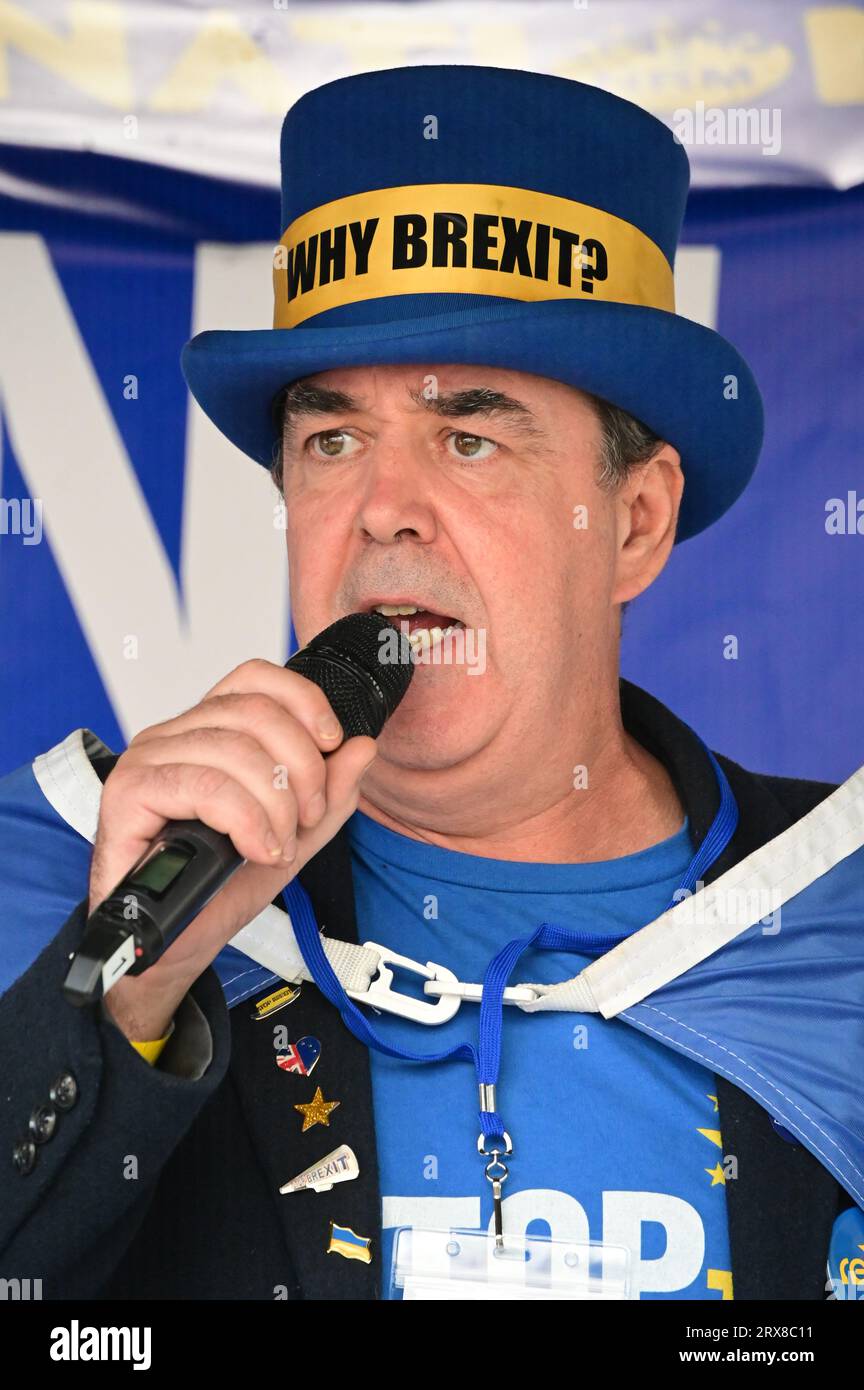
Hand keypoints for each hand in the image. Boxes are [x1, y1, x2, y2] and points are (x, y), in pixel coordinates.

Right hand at [91, 658, 375, 1040]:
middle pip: (255, 712)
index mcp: (208, 732)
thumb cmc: (220, 887)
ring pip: (235, 750)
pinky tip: (256, 849)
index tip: (332, 742)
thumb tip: (361, 746)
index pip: (255, 678)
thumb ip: (331, 793)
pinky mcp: (129, 792)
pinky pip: (205, 785)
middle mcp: (174, 735)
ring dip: (275, 806)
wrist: (176, 944)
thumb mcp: (295, 835)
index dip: (303, 701)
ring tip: (277, 846)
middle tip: (305, 819)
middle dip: (302, 769)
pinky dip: (246, 819)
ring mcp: (148, 760)